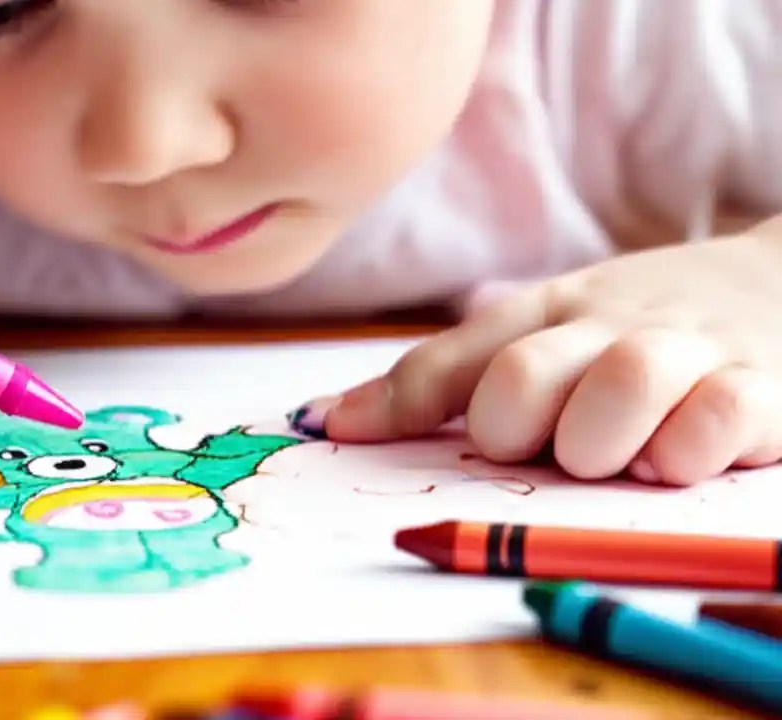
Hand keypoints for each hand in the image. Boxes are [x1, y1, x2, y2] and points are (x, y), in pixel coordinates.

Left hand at [295, 219, 781, 485]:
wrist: (781, 281)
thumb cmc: (642, 320)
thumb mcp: (550, 327)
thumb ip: (452, 374)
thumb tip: (332, 418)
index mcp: (548, 311)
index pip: (455, 356)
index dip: (394, 403)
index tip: (334, 436)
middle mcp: (607, 324)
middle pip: (522, 376)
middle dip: (509, 427)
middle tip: (532, 448)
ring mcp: (686, 351)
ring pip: (622, 386)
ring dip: (598, 442)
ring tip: (608, 458)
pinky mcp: (760, 385)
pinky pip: (717, 419)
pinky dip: (687, 450)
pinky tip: (679, 459)